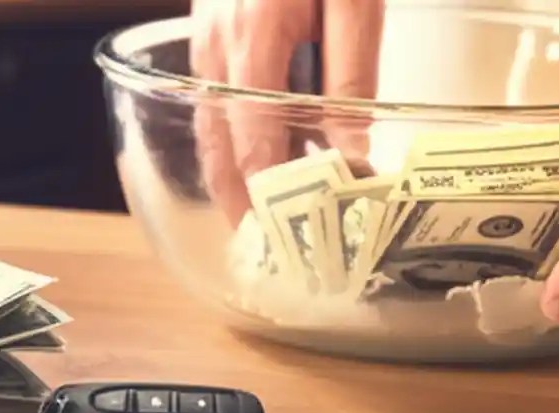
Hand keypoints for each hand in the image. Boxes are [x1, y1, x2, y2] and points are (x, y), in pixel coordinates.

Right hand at [187, 0, 384, 227]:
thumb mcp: (355, 2)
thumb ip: (351, 71)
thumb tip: (350, 149)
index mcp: (255, 35)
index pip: (253, 136)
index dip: (264, 189)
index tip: (284, 231)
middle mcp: (216, 45)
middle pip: (217, 143)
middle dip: (237, 198)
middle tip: (267, 243)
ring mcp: (203, 40)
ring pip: (209, 127)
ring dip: (231, 174)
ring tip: (263, 211)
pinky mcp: (204, 34)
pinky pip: (213, 102)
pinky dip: (233, 138)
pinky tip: (267, 152)